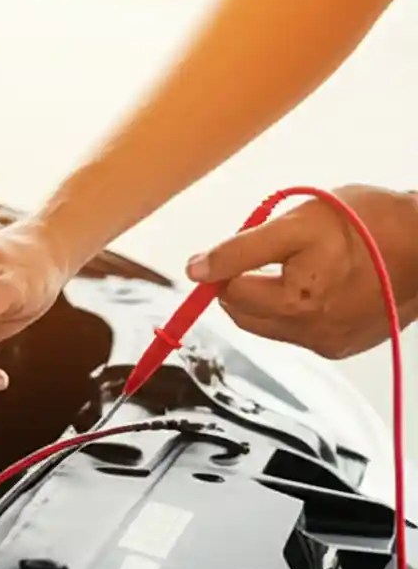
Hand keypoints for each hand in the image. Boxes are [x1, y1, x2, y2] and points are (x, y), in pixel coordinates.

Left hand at [186, 184, 417, 358]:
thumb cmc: (371, 225)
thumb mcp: (298, 222)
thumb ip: (241, 249)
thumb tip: (196, 268)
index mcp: (295, 305)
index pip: (227, 294)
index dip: (226, 266)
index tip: (242, 244)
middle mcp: (310, 335)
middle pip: (245, 314)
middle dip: (244, 283)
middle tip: (269, 250)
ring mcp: (330, 344)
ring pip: (270, 323)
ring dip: (270, 295)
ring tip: (302, 262)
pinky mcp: (345, 346)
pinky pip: (300, 330)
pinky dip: (298, 307)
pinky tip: (322, 280)